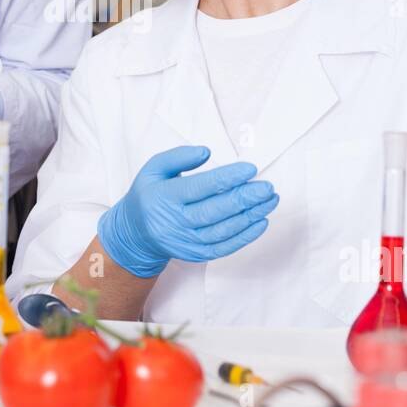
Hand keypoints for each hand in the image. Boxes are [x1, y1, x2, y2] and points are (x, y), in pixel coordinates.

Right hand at [97, 145, 276, 277]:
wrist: (136, 233)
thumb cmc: (149, 195)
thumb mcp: (154, 169)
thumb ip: (178, 156)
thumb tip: (206, 151)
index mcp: (164, 197)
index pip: (200, 187)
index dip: (227, 178)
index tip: (250, 169)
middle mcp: (174, 222)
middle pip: (214, 211)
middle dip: (244, 199)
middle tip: (267, 188)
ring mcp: (185, 241)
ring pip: (222, 231)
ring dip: (250, 216)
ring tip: (270, 201)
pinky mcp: (195, 254)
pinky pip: (223, 247)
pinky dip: (245, 237)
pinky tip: (260, 222)